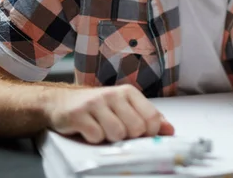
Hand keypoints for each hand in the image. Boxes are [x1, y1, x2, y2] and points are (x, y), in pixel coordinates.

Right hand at [44, 84, 173, 143]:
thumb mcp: (126, 108)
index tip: (140, 135)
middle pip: (136, 128)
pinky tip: (89, 130)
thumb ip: (149, 118)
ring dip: (110, 139)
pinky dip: (94, 139)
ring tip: (102, 130)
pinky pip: (96, 136)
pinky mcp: (78, 114)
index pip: (152, 118)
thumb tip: (170, 130)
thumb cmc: (99, 108)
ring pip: (117, 133)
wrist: (62, 103)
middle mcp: (113, 94)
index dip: (149, 133)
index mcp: (129, 93)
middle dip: (129, 137)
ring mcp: (95, 103)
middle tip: (117, 132)